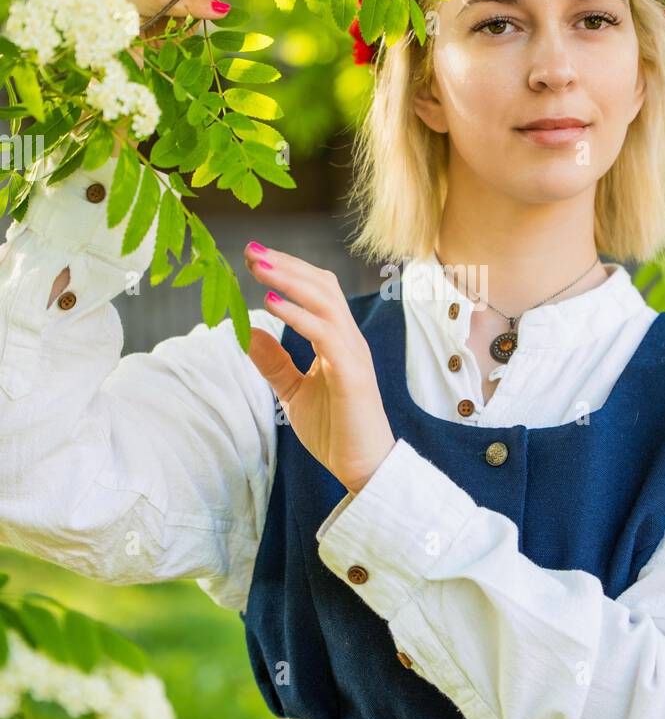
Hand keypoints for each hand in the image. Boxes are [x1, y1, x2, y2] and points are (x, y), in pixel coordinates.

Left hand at [243, 244, 396, 496]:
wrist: (362, 468)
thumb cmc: (334, 430)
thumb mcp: (293, 392)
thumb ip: (274, 362)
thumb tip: (247, 332)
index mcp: (337, 340)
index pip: (316, 291)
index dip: (287, 270)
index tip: (254, 256)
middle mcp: (348, 338)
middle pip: (321, 285)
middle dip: (285, 265)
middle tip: (250, 251)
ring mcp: (352, 353)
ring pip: (324, 301)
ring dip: (289, 280)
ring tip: (257, 268)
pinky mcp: (351, 373)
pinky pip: (325, 334)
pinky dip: (298, 316)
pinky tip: (270, 304)